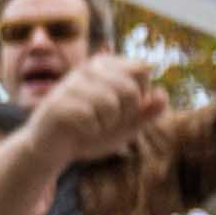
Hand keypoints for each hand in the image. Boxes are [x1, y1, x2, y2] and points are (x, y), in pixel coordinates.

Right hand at [25, 49, 163, 167]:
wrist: (52, 149)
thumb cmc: (91, 132)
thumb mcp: (126, 124)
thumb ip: (147, 112)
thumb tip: (163, 95)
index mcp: (105, 65)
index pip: (142, 69)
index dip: (142, 94)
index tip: (124, 106)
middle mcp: (87, 68)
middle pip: (130, 89)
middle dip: (126, 114)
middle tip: (108, 121)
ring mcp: (71, 84)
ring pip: (111, 104)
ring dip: (107, 124)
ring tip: (93, 125)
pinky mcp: (58, 104)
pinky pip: (91, 118)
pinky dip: (91, 131)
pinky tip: (78, 130)